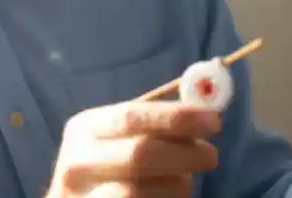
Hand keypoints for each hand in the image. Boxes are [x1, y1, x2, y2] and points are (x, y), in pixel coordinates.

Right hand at [47, 100, 220, 196]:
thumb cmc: (112, 165)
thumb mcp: (121, 138)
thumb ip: (156, 122)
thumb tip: (206, 103)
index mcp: (83, 129)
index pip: (130, 117)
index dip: (175, 117)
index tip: (213, 120)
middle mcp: (77, 162)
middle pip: (139, 154)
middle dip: (184, 152)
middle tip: (211, 154)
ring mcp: (85, 196)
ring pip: (143, 190)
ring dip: (177, 184)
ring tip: (182, 180)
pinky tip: (167, 197)